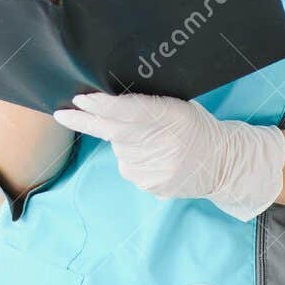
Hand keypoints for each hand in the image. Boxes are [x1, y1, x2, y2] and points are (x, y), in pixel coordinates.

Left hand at [52, 92, 284, 220]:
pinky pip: (128, 168)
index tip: (79, 100)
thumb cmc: (195, 126)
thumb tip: (103, 103)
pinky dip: (133, 159)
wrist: (222, 162)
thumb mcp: (177, 105)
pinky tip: (154, 158)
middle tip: (62, 113)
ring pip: (120, 150)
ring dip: (123, 143)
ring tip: (151, 142)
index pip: (128, 110)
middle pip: (113, 131)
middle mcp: (161, 143)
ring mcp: (155, 168)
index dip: (101, 106)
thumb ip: (145, 105)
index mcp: (170, 115)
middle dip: (85, 121)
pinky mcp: (151, 185)